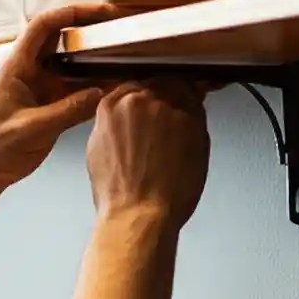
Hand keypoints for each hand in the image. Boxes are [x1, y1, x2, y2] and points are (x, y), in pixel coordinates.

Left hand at [0, 5, 126, 188]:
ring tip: (123, 63)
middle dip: (89, 36)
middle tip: (116, 34)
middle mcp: (30, 73)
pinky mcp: (50, 109)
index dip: (70, 14)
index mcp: (16, 67)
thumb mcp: (30, 128)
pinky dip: (93, 92)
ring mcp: (41, 91)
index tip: (97, 14)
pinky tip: (113, 92)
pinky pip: (76, 95)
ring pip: (73, 70)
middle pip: (63, 43)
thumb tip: (100, 94)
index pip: (43, 27)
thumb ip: (66, 111)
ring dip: (95, 66)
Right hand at [86, 80, 210, 231]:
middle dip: (166, 99)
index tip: (153, 105)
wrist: (139, 214)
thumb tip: (126, 120)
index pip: (134, 86)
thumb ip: (113, 125)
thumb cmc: (120, 195)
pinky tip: (188, 145)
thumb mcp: (99, 151)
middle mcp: (138, 101)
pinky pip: (199, 111)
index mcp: (111, 107)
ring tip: (179, 139)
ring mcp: (166, 109)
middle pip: (160, 84)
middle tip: (169, 124)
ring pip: (182, 93)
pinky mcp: (192, 121)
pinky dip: (196, 125)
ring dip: (183, 110)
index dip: (147, 96)